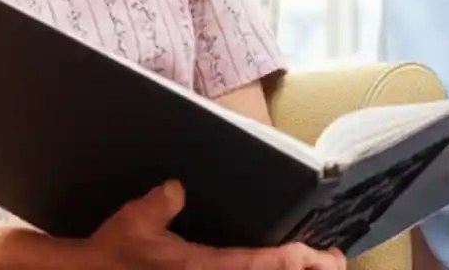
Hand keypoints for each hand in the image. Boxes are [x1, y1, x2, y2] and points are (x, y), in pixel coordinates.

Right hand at [87, 180, 346, 269]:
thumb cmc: (112, 254)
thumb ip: (159, 205)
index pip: (259, 264)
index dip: (295, 260)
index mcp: (204, 267)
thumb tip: (177, 188)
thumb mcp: (135, 222)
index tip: (323, 256)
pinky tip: (280, 266)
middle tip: (336, 262)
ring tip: (318, 266)